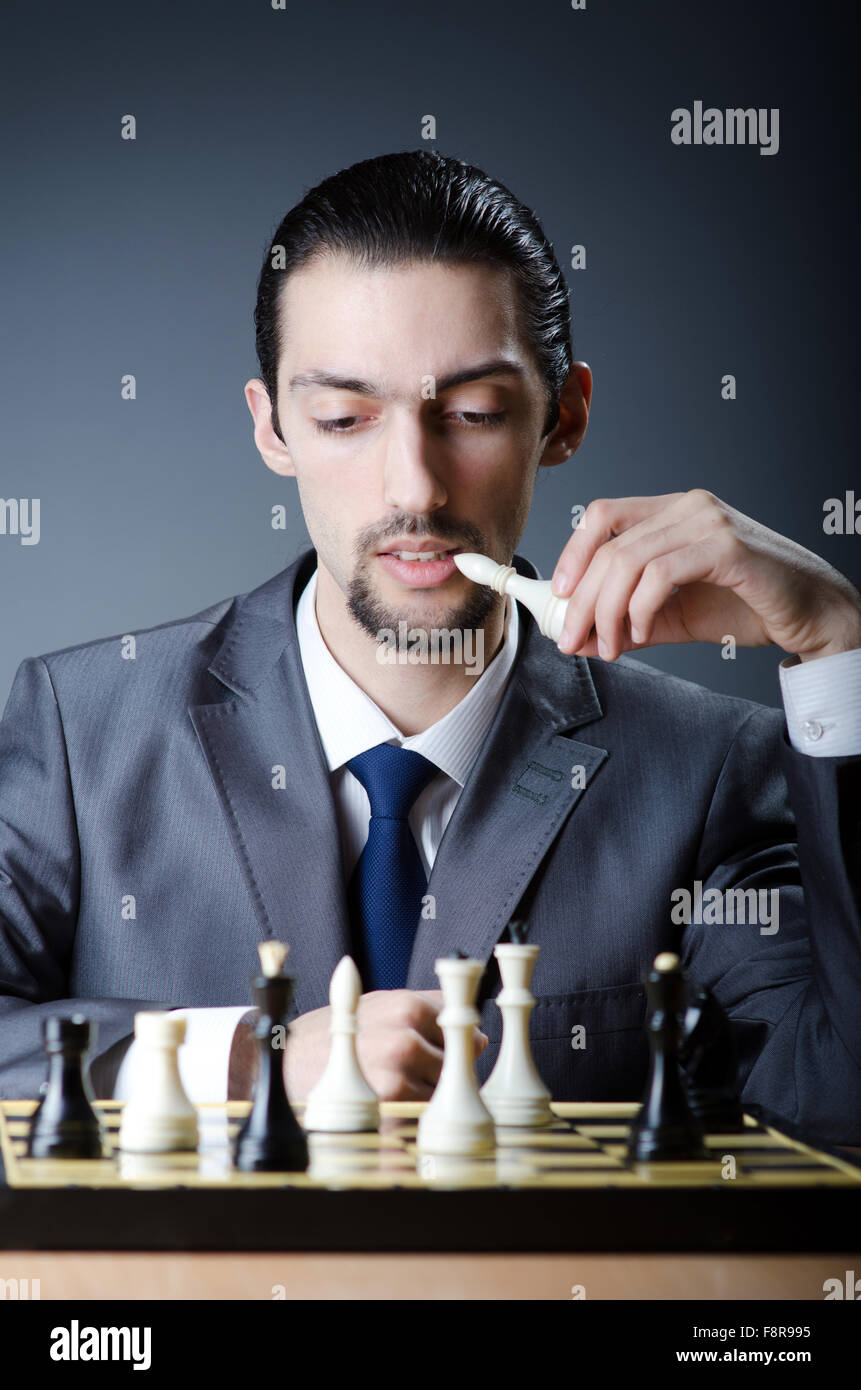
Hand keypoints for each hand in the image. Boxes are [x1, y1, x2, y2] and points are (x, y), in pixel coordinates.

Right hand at [283, 989, 487, 1101]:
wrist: (282, 1062)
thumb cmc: (335, 1034)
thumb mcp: (381, 1004)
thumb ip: (432, 1011)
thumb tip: (482, 1036)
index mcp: (408, 1007)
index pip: (463, 1032)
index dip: (452, 1046)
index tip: (436, 1054)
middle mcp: (406, 1039)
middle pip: (458, 1065)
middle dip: (441, 1073)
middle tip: (405, 1074)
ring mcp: (398, 1077)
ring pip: (442, 1094)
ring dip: (427, 1098)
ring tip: (391, 1090)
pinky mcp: (387, 1112)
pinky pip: (421, 1120)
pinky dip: (412, 1121)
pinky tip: (388, 1109)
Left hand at [552, 490, 860, 662]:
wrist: (812, 615)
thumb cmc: (749, 607)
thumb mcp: (674, 614)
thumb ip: (627, 619)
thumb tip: (578, 634)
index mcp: (673, 512)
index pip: (602, 516)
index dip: (572, 554)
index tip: (558, 597)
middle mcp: (689, 507)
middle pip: (608, 545)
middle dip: (581, 601)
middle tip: (572, 640)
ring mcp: (708, 522)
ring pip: (627, 560)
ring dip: (607, 612)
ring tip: (611, 646)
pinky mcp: (726, 547)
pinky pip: (660, 574)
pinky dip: (641, 610)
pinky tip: (644, 634)